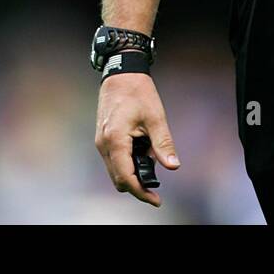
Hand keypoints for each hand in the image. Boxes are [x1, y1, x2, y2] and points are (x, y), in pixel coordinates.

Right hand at [94, 71, 180, 206]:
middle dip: (137, 185)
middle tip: (156, 183)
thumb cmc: (138, 92)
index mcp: (115, 140)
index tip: (156, 200)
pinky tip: (141, 153)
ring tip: (151, 161)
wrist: (121, 74)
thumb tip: (173, 166)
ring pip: (114, 170)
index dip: (141, 192)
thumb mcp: (156, 117)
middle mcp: (104, 144)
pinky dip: (127, 164)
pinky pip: (113, 160)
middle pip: (118, 179)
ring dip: (132, 174)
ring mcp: (101, 141)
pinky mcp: (103, 138)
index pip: (126, 177)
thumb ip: (163, 144)